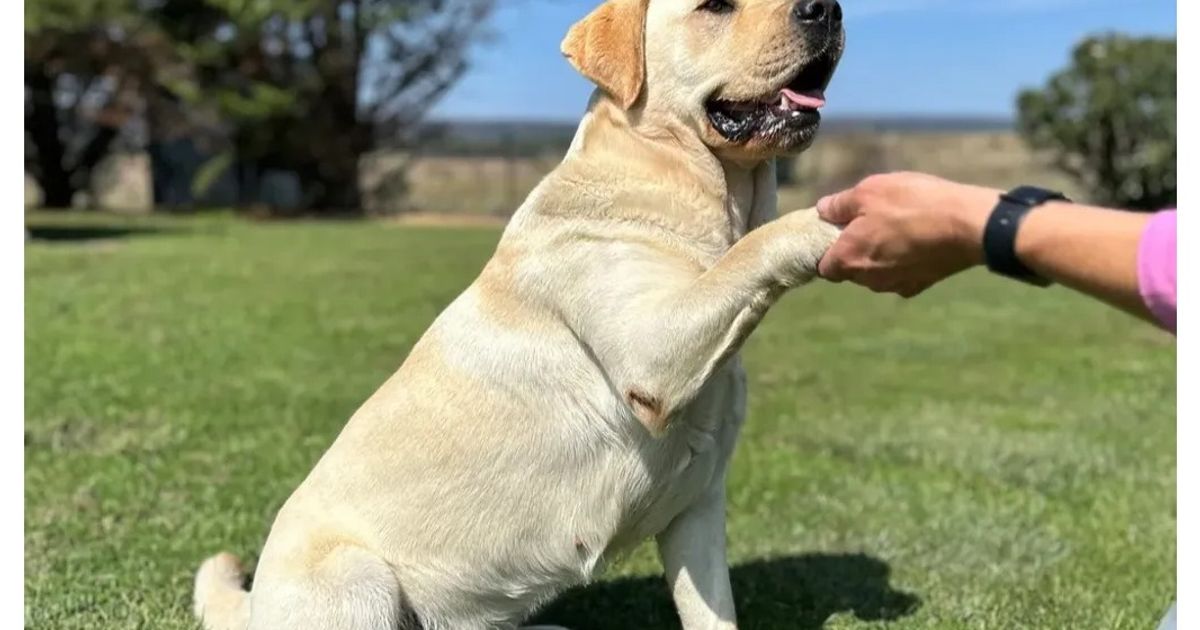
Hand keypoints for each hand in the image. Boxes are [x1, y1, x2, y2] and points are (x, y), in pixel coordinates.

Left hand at [816, 172, 998, 296]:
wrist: (966, 225)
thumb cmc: (912, 203)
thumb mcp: (869, 191)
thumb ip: (840, 204)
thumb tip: (823, 209)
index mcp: (848, 258)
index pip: (825, 267)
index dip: (829, 250)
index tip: (839, 232)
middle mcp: (868, 279)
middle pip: (851, 271)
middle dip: (855, 251)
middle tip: (870, 224)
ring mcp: (895, 285)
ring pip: (876, 275)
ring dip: (879, 257)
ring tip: (896, 229)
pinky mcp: (919, 286)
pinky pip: (901, 276)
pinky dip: (903, 263)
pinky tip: (916, 242)